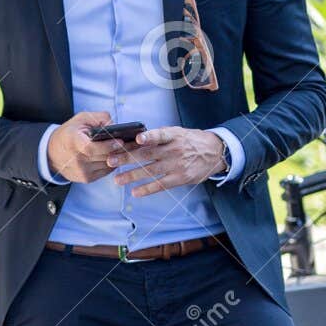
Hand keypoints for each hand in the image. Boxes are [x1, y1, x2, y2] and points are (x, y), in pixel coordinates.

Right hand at [47, 110, 132, 182]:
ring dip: (120, 157)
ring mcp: (82, 172)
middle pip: (103, 157)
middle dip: (121, 150)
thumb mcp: (81, 119)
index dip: (107, 145)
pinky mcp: (86, 179)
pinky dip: (113, 163)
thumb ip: (99, 118)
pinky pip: (105, 171)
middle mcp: (77, 160)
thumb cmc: (70, 133)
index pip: (91, 148)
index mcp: (73, 143)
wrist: (52, 154)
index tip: (121, 140)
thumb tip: (116, 125)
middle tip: (136, 143)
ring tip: (133, 149)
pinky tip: (120, 156)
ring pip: (107, 165)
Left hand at [111, 126, 227, 196]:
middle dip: (128, 158)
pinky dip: (147, 189)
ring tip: (118, 179)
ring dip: (132, 175)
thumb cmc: (189, 141)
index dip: (149, 137)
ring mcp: (176, 165)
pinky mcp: (180, 178)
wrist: (214, 152)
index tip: (137, 139)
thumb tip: (132, 140)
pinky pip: (160, 185)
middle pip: (148, 154)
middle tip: (111, 161)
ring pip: (151, 170)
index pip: (159, 135)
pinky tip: (135, 192)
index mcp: (172, 135)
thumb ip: (157, 136)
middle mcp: (173, 150)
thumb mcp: (177, 133)